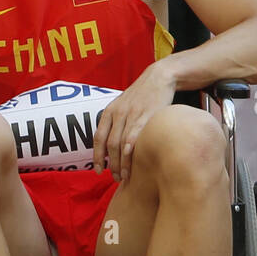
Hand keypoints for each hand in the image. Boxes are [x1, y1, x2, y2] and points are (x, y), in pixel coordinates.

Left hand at [92, 63, 177, 181]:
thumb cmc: (142, 95)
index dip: (97, 156)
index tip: (98, 171)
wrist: (159, 77)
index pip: (98, 137)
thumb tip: (112, 144)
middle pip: (109, 144)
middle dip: (110, 164)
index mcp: (110, 111)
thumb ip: (116, 121)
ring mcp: (131, 114)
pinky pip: (134, 136)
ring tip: (124, 176)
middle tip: (115, 178)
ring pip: (120, 144)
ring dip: (121, 163)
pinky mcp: (146, 116)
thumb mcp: (123, 104)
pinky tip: (131, 163)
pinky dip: (130, 151)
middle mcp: (118, 113)